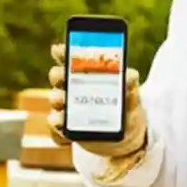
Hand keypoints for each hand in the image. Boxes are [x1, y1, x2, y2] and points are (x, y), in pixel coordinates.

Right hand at [46, 43, 145, 158]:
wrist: (127, 136)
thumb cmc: (127, 108)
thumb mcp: (132, 95)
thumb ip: (130, 84)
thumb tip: (130, 75)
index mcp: (86, 75)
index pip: (70, 58)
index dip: (62, 52)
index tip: (58, 49)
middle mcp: (72, 89)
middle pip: (57, 76)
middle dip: (58, 75)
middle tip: (63, 78)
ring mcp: (67, 109)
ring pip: (54, 100)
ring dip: (56, 101)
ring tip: (63, 102)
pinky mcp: (65, 130)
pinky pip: (55, 130)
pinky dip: (57, 130)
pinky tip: (64, 131)